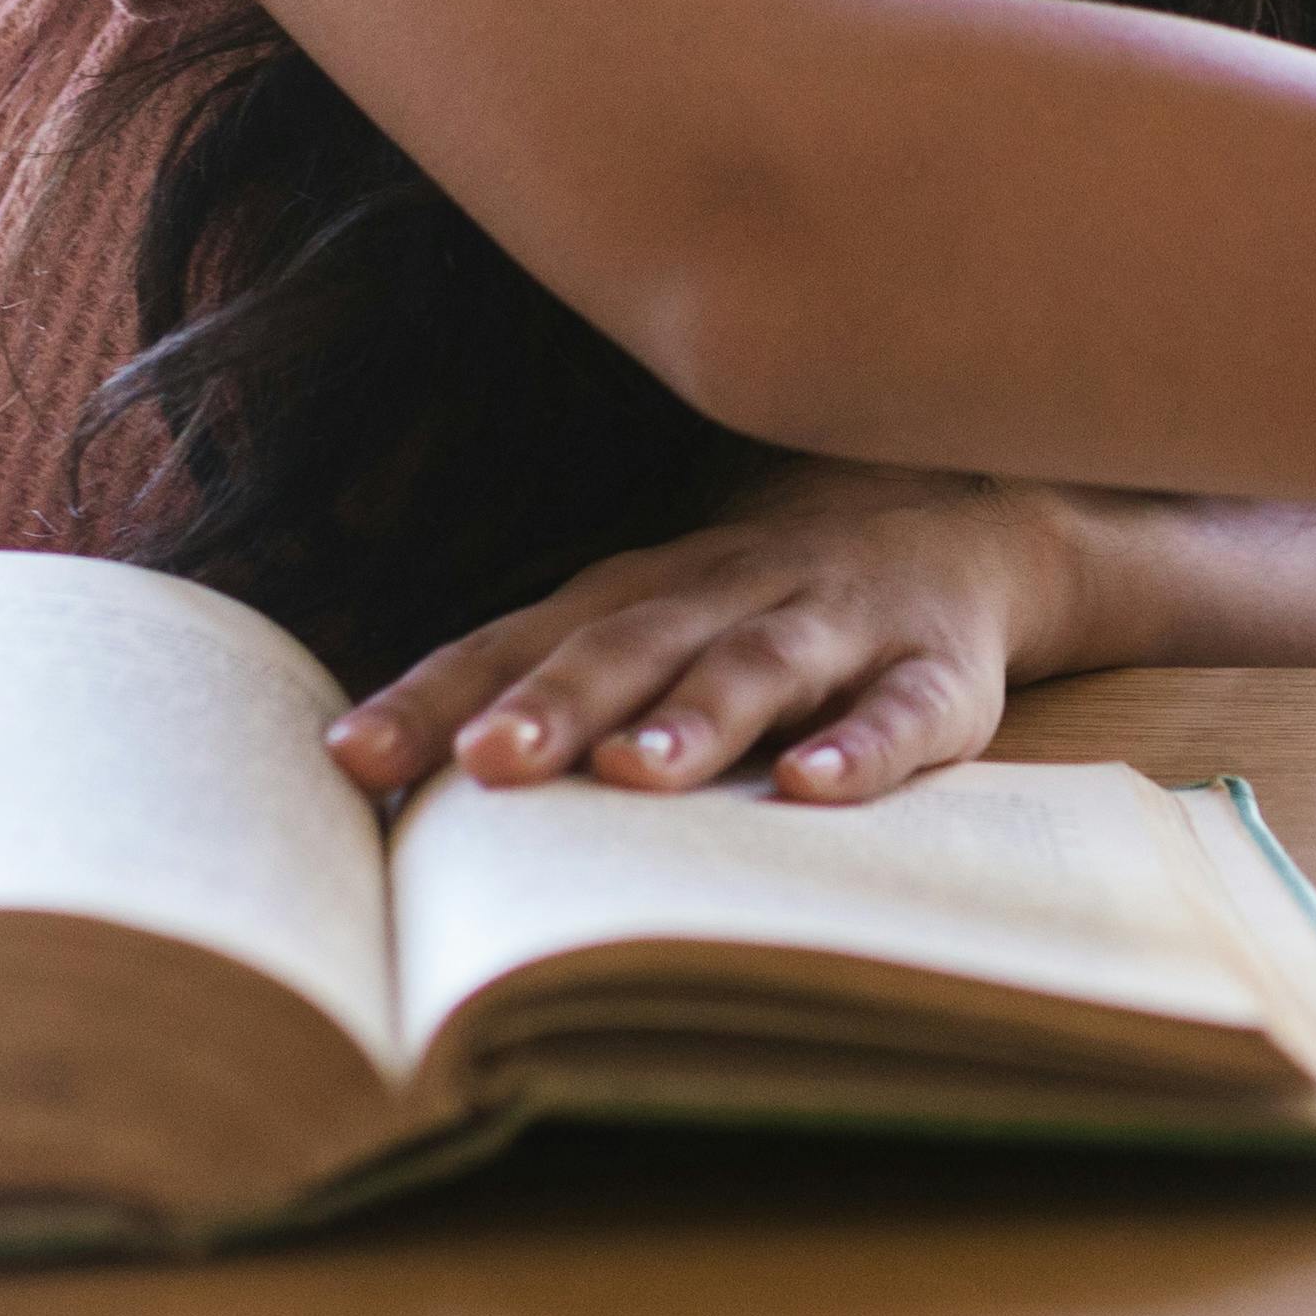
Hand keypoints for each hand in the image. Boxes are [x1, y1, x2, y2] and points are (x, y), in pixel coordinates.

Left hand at [322, 459, 1088, 806]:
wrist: (965, 526)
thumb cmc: (760, 606)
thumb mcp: (650, 627)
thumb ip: (542, 690)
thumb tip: (383, 788)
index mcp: (638, 595)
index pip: (517, 642)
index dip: (434, 698)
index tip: (349, 759)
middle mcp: (724, 596)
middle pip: (625, 647)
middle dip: (551, 705)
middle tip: (482, 766)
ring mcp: (834, 626)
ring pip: (755, 666)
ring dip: (694, 718)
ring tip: (635, 775)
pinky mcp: (933, 673)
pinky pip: (899, 712)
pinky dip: (862, 747)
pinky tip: (817, 789)